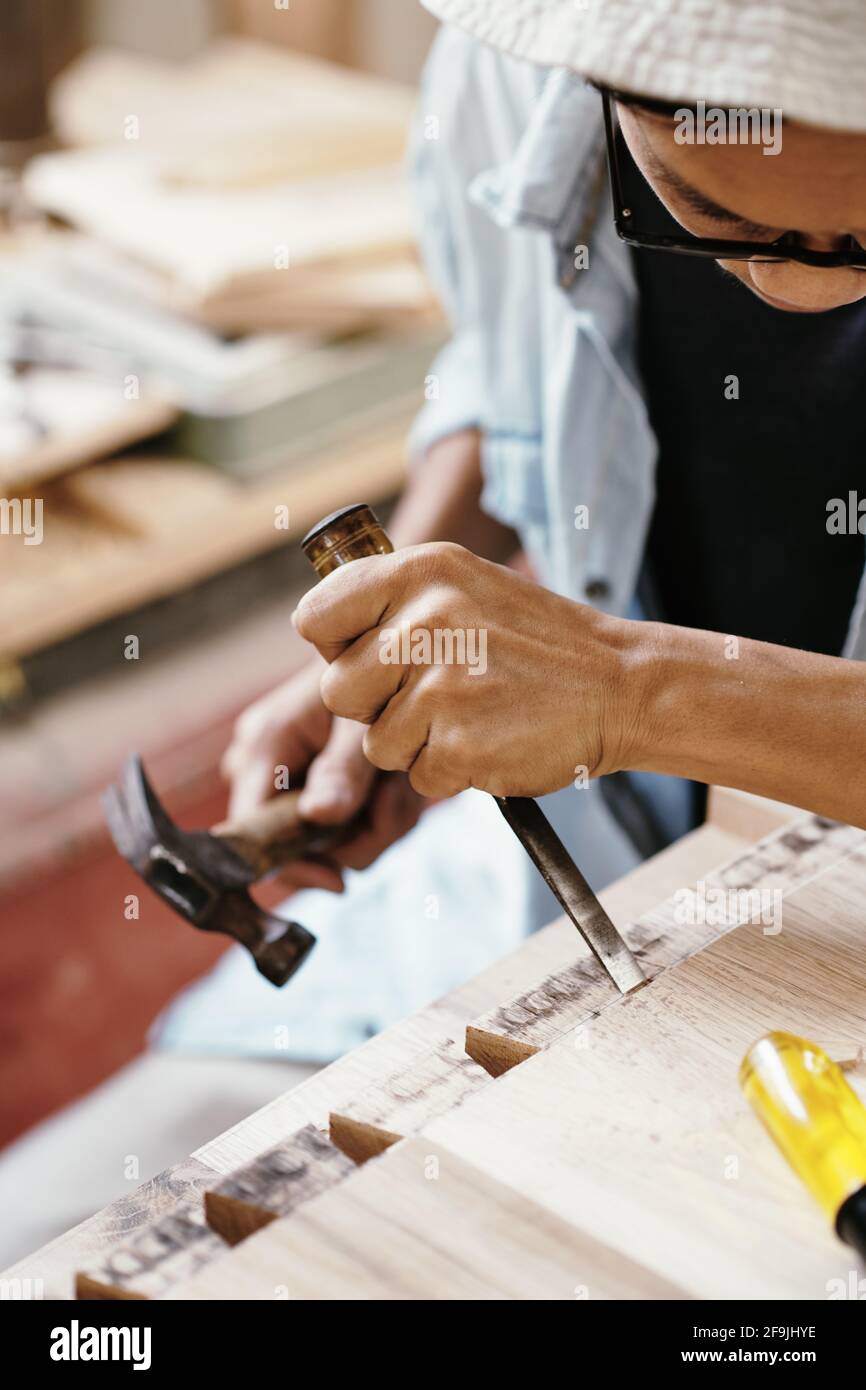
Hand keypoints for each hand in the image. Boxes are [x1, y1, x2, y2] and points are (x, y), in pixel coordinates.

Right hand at [221, 657, 425, 892]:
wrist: (399, 654)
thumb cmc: (376, 674)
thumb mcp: (365, 721)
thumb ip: (343, 767)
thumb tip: (319, 818)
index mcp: (264, 744)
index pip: (251, 831)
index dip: (288, 865)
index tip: (337, 880)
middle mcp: (266, 768)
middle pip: (297, 846)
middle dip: (355, 837)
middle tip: (396, 803)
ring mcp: (294, 782)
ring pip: (332, 845)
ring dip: (378, 825)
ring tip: (403, 786)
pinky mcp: (321, 791)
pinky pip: (351, 832)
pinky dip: (382, 817)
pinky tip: (399, 788)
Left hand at [292, 542, 641, 798]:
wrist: (619, 686)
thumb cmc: (536, 642)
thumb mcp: (464, 586)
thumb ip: (392, 601)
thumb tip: (318, 630)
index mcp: (420, 573)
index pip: (314, 618)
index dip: (335, 647)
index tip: (369, 655)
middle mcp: (424, 622)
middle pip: (335, 691)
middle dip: (375, 706)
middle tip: (434, 693)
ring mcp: (440, 687)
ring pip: (374, 743)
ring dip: (415, 744)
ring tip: (471, 714)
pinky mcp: (458, 745)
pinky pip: (416, 776)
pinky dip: (449, 771)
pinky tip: (489, 739)